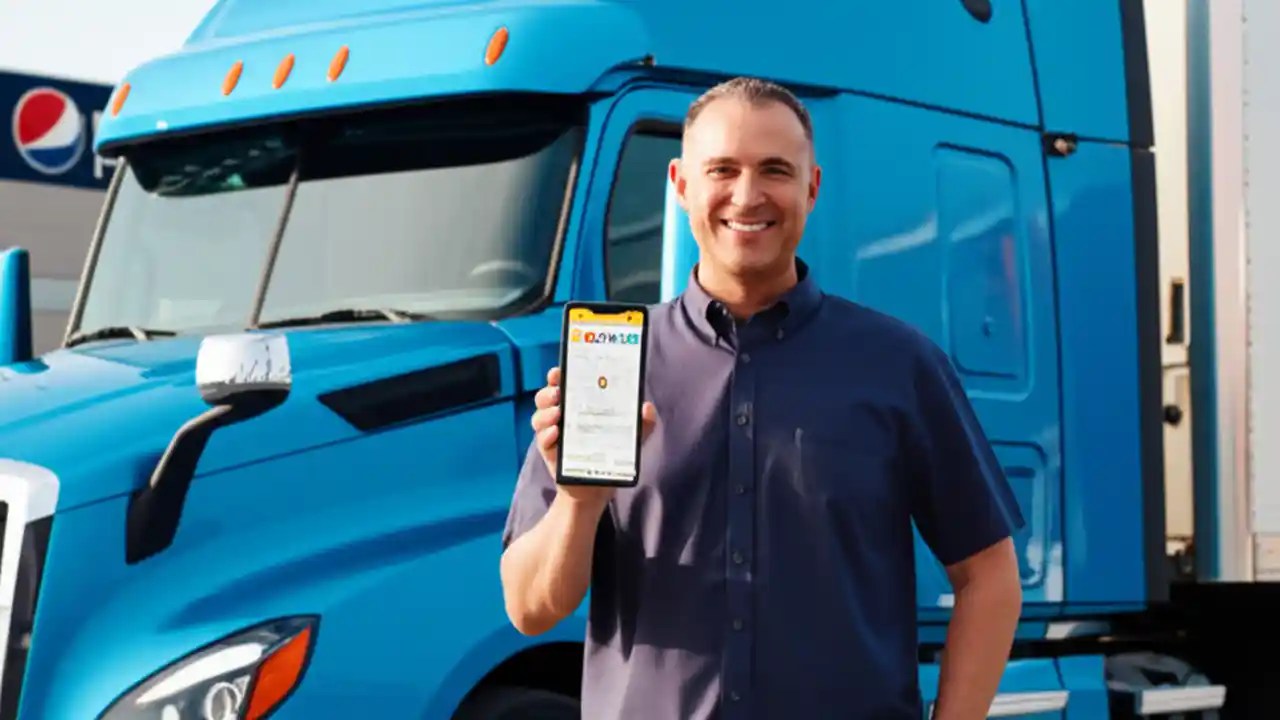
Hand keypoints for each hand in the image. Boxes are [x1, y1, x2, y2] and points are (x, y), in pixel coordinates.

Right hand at [531, 366, 657, 506]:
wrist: (598, 489)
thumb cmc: (611, 455)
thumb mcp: (631, 438)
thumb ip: (643, 423)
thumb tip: (647, 407)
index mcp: (577, 406)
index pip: (562, 385)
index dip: (557, 376)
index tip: (560, 371)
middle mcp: (560, 417)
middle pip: (545, 397)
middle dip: (548, 391)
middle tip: (558, 393)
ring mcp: (552, 435)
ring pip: (539, 417)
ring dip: (545, 412)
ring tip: (558, 413)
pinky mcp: (550, 454)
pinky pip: (542, 441)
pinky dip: (547, 435)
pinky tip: (556, 433)